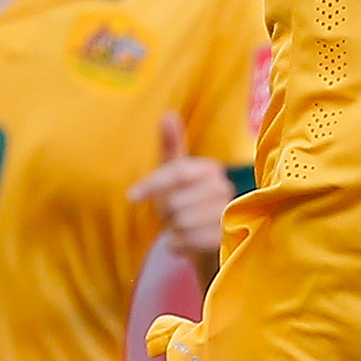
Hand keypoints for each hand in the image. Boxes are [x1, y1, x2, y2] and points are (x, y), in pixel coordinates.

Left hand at [126, 112, 235, 262]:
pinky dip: (179, 245)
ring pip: (181, 223)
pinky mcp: (228, 238)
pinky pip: (190, 240)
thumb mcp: (174, 174)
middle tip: (173, 216)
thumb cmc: (185, 202)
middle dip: (165, 214)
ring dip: (173, 231)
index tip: (132, 196)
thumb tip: (168, 114)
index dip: (151, 185)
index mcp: (209, 168)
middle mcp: (224, 187)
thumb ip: (170, 146)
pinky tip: (184, 242)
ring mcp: (229, 214)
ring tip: (181, 228)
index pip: (176, 173)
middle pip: (175, 202)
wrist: (206, 242)